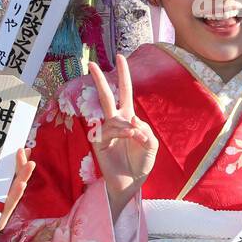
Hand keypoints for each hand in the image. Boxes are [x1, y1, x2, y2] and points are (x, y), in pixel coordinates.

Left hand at [0, 148, 35, 231]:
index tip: (21, 148)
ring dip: (23, 177)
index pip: (8, 173)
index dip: (16, 161)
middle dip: (21, 165)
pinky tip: (22, 184)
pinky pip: (10, 204)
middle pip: (15, 178)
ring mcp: (2, 206)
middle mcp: (1, 196)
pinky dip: (16, 194)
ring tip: (31, 164)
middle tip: (24, 151)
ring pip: (16, 189)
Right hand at [88, 55, 157, 211]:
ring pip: (115, 118)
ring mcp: (105, 132)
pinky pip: (111, 131)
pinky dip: (124, 133)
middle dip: (99, 80)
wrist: (131, 183)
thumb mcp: (152, 145)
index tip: (120, 57)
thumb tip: (131, 121)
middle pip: (105, 96)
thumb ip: (145, 129)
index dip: (123, 75)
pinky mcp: (99, 143)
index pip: (124, 92)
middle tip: (90, 63)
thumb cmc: (141, 163)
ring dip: (129, 128)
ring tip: (138, 139)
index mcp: (128, 118)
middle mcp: (115, 122)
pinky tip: (132, 138)